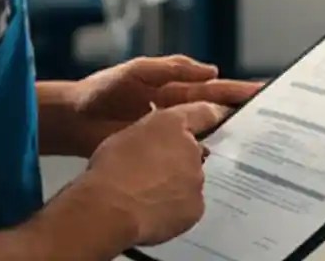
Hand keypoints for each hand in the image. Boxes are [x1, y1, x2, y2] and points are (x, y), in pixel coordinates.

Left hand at [70, 55, 260, 147]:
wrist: (74, 119)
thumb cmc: (102, 90)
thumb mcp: (138, 71)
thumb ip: (173, 68)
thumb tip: (211, 70)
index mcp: (174, 85)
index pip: (213, 86)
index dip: (237, 89)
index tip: (261, 91)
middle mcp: (176, 108)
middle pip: (216, 110)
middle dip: (241, 111)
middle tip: (267, 117)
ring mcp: (168, 129)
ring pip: (205, 133)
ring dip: (226, 136)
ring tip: (251, 141)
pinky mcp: (158, 149)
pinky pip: (186, 153)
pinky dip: (203, 156)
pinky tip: (218, 161)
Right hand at [87, 102, 227, 245]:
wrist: (109, 209)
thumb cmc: (109, 168)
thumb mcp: (127, 136)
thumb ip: (151, 133)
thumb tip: (159, 141)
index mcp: (173, 124)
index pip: (204, 112)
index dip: (210, 115)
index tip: (216, 117)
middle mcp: (192, 149)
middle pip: (194, 152)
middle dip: (180, 159)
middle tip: (155, 172)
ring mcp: (197, 180)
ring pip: (191, 180)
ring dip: (178, 184)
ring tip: (150, 196)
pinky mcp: (196, 207)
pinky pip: (189, 205)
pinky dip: (177, 208)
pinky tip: (155, 212)